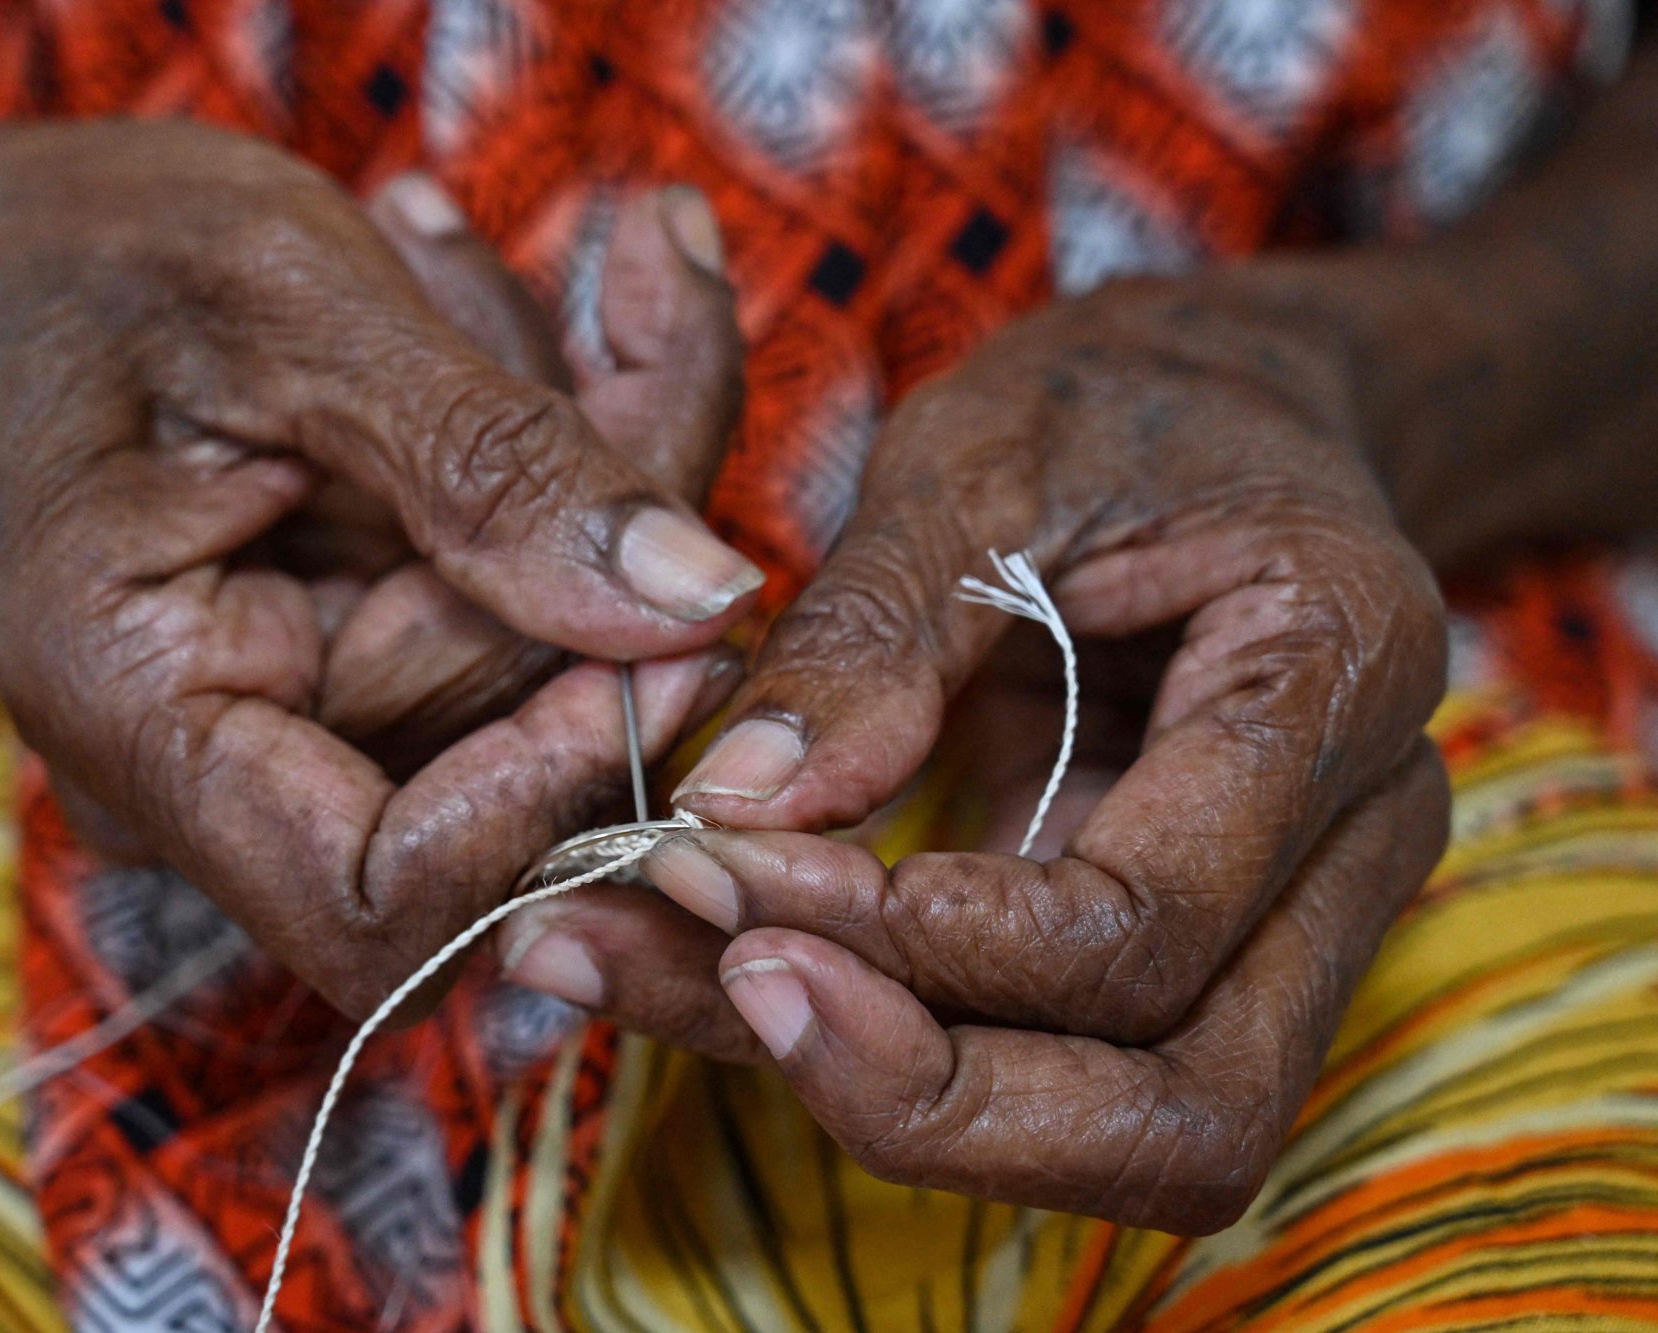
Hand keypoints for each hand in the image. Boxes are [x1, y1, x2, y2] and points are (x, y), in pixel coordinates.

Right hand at [0, 119, 759, 1015]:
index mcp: (130, 710)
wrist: (13, 250)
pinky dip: (600, 464)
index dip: (551, 796)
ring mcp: (300, 727)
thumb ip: (490, 463)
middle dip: (609, 537)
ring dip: (612, 457)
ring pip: (554, 675)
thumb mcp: (291, 306)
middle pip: (506, 764)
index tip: (674, 624)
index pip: (382, 899)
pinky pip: (545, 618)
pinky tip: (599, 297)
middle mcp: (214, 764)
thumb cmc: (102, 254)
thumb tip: (703, 604)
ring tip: (541, 258)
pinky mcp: (373, 668)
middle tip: (639, 281)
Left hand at [545, 272, 1449, 1228]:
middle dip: (927, 1101)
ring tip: (619, 962)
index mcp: (1338, 676)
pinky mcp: (1158, 946)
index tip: (733, 873)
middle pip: (1183, 1119)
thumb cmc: (1117, 399)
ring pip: (1110, 1128)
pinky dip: (851, 1026)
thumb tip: (734, 804)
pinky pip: (1025, 1048)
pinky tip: (674, 954)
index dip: (936, 946)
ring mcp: (1272, 919)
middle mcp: (1348, 843)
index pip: (1149, 929)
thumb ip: (873, 630)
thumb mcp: (984, 453)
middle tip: (719, 981)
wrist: (1219, 406)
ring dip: (866, 1090)